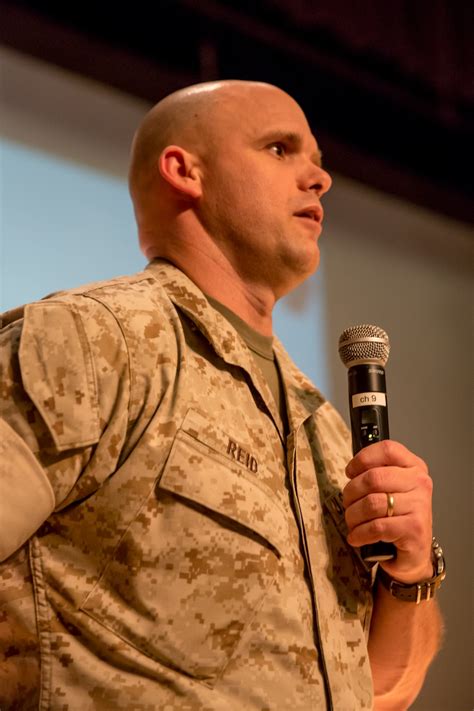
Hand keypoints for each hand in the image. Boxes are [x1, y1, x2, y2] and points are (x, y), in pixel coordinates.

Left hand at [342, 440, 433, 582]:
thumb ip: (377, 474)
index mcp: (414, 467)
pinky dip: (360, 533)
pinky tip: (357, 537)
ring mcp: (420, 506)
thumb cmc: (398, 517)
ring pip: (372, 503)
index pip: (388, 450)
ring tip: (352, 522)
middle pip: (374, 478)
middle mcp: (420, 483)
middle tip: (348, 503)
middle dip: (351, 492)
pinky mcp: (415, 529)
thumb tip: (352, 470)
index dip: (363, 459)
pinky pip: (376, 527)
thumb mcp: (392, 489)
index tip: (350, 472)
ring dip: (353, 515)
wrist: (414, 553)